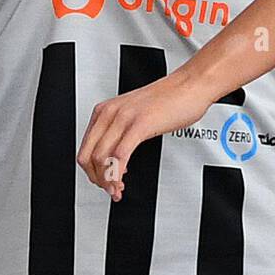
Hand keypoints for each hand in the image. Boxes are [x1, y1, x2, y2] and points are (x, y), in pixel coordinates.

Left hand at [78, 71, 212, 199]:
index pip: (84, 148)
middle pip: (87, 156)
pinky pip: (120, 155)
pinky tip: (123, 181)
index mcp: (105, 110)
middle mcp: (110, 112)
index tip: (102, 182)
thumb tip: (112, 159)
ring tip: (118, 189)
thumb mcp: (133, 115)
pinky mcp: (140, 124)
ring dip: (107, 181)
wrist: (190, 85)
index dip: (91, 172)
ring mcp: (124, 117)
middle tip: (110, 190)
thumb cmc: (168, 100)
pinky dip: (117, 174)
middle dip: (97, 180)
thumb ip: (119, 132)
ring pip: (101, 158)